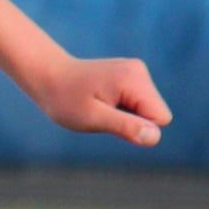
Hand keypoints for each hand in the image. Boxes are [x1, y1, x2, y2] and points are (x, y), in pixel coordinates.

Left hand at [29, 55, 170, 147]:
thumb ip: (125, 127)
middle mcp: (139, 71)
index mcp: (134, 79)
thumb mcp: (92, 118)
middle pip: (157, 114)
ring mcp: (136, 72)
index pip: (161, 118)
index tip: (109, 118)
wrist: (48, 76)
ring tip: (99, 106)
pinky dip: (122, 109)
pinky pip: (139, 104)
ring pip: (148, 110)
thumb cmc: (65, 99)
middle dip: (132, 121)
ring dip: (126, 116)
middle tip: (102, 113)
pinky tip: (102, 101)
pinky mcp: (130, 77)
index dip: (137, 127)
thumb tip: (154, 137)